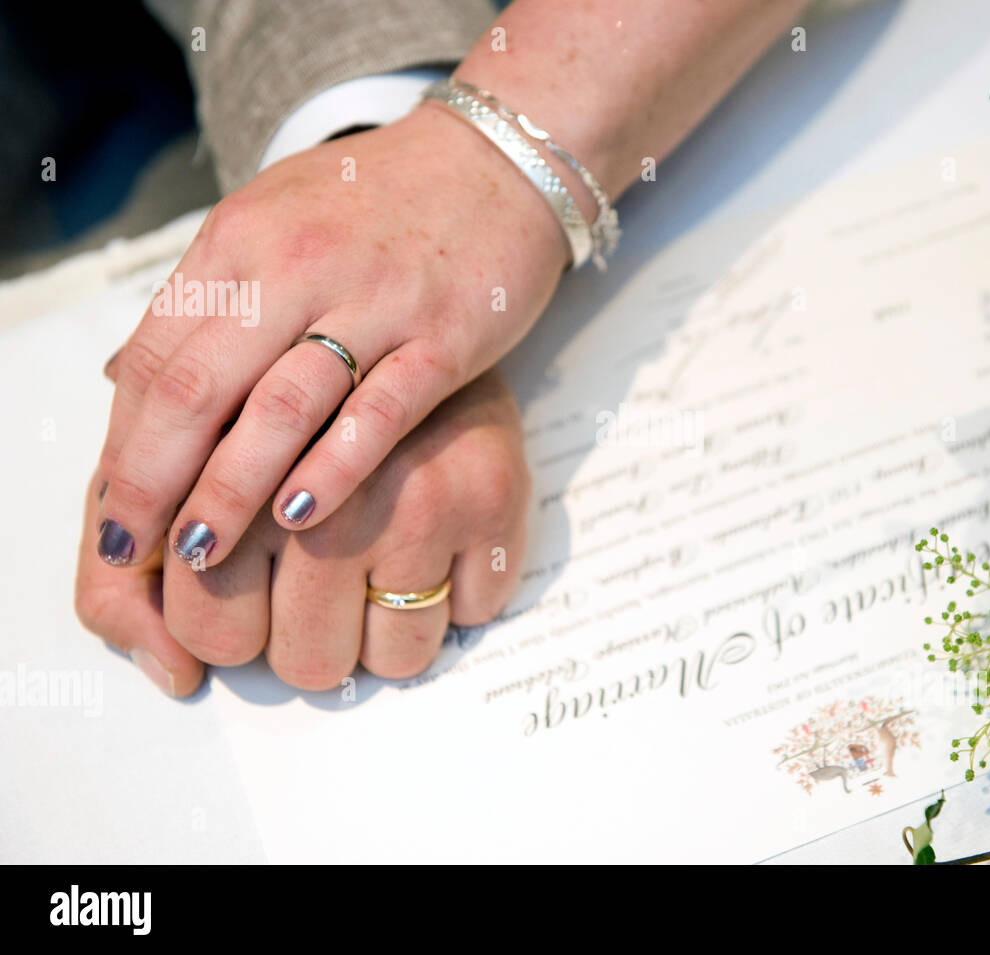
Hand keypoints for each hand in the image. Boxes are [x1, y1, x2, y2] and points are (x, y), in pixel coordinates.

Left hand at [94, 101, 564, 572]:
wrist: (495, 160)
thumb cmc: (379, 201)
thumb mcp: (273, 220)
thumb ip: (207, 297)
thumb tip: (126, 378)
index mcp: (241, 239)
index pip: (155, 356)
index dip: (124, 443)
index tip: (113, 511)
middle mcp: (296, 265)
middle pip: (199, 387)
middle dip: (155, 479)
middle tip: (134, 550)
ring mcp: (374, 303)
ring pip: (281, 408)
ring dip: (231, 489)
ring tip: (202, 553)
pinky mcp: (444, 338)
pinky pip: (378, 413)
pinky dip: (334, 468)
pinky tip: (300, 516)